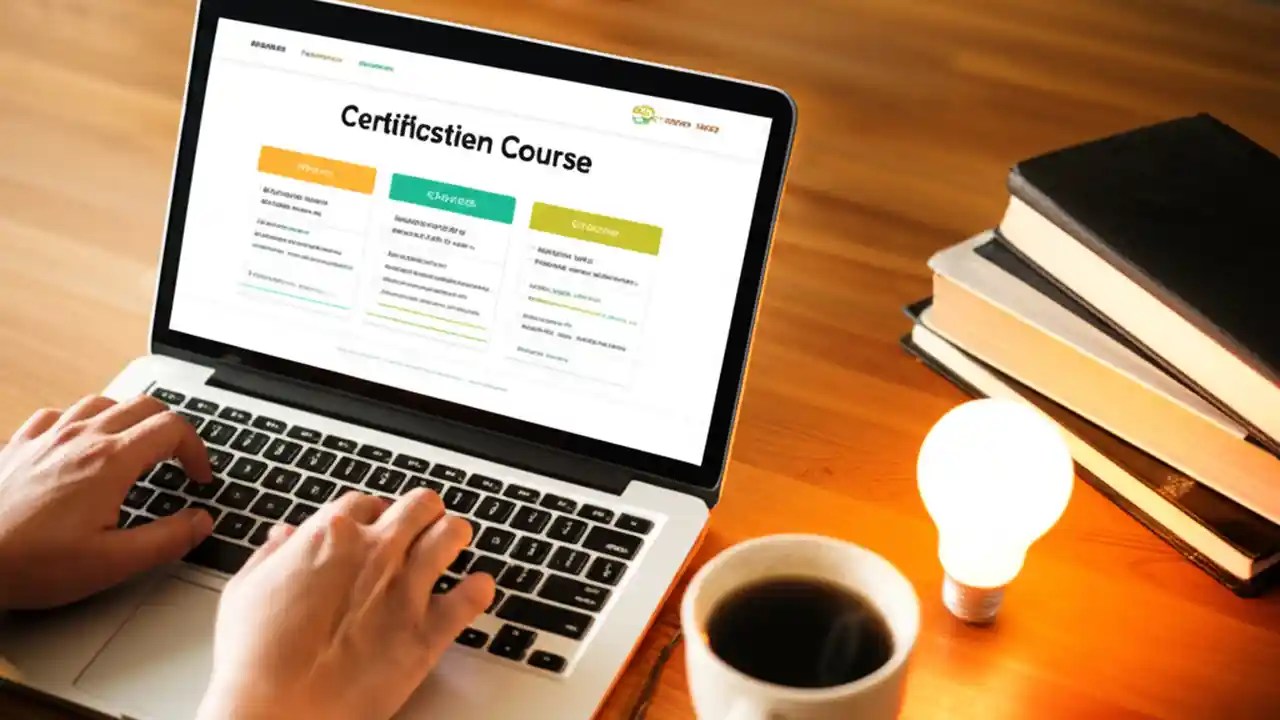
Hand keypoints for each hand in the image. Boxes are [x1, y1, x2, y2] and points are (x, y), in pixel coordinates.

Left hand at [0, 395, 213, 609]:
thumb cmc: (29, 563)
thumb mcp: (112, 563)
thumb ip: (166, 540)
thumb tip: (200, 522)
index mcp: (109, 462)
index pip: (172, 429)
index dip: (197, 451)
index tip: (198, 478)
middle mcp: (79, 438)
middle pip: (144, 406)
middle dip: (172, 430)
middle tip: (177, 461)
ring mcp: (46, 437)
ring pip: (102, 402)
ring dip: (129, 420)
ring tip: (136, 448)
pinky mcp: (19, 445)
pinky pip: (59, 414)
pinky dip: (82, 422)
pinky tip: (80, 444)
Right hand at [197, 489, 494, 719]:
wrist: (276, 710)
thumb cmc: (254, 659)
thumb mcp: (246, 592)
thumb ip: (271, 557)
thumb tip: (284, 538)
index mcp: (330, 536)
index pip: (366, 502)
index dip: (372, 513)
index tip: (374, 525)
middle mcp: (375, 552)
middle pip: (418, 505)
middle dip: (421, 513)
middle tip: (422, 526)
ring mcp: (406, 589)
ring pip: (452, 534)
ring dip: (454, 534)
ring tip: (453, 542)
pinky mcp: (428, 631)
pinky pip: (472, 596)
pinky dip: (478, 589)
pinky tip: (476, 588)